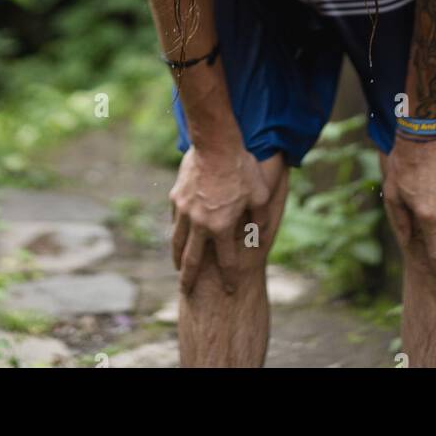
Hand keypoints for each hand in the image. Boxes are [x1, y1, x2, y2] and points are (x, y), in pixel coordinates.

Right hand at [169, 143, 271, 295]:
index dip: (229, 278)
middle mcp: (200, 223)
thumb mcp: (260, 194)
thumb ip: (260, 218)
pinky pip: (175, 219)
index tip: (230, 289)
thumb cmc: (241, 168)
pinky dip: (176, 230)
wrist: (215, 143)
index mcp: (221, 226)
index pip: (225, 261)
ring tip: (177, 266)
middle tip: (185, 291)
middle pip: (192, 259)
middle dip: (189, 278)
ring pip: (178, 240)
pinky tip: (177, 233)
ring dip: (177, 256)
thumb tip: (259, 236)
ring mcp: (185, 210)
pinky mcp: (176, 196)